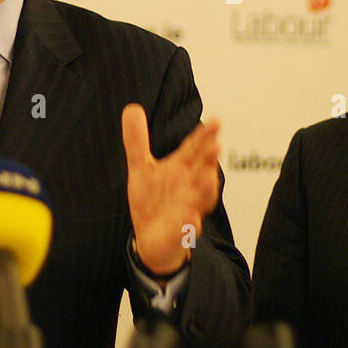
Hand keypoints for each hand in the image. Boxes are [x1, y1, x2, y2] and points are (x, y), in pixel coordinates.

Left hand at [122, 103, 221, 275]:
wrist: (151, 239)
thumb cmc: (153, 200)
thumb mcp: (141, 167)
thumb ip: (137, 140)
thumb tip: (131, 108)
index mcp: (182, 168)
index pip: (195, 148)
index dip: (205, 135)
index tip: (215, 121)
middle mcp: (189, 186)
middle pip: (202, 170)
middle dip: (209, 159)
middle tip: (216, 145)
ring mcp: (187, 208)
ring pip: (201, 198)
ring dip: (206, 189)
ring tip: (207, 177)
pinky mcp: (180, 231)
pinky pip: (187, 228)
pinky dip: (190, 223)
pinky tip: (191, 217)